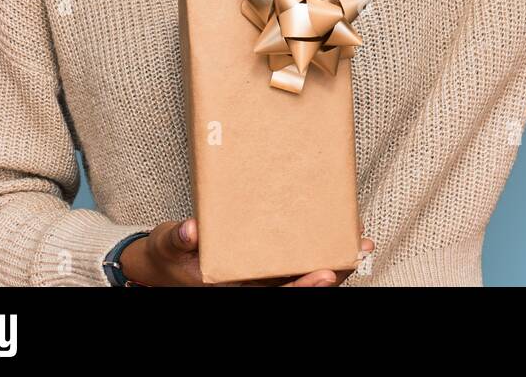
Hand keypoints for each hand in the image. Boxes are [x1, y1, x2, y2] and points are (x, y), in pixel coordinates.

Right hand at [120, 217, 373, 286]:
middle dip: (333, 273)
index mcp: (231, 290)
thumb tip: (191, 230)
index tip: (326, 273)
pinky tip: (340, 236)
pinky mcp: (266, 266)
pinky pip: (297, 263)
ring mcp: (262, 279)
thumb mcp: (167, 245)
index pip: (274, 295)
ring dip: (334, 262)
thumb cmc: (168, 256)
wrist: (165, 263)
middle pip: (299, 286)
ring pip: (303, 275)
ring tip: (360, 240)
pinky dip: (319, 251)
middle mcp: (252, 287)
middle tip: (359, 249)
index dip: (302, 287)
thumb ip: (177, 238)